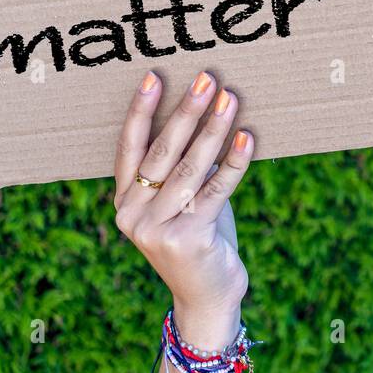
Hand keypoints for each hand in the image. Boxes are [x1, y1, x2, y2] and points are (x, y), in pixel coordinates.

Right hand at [113, 70, 253, 357]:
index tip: (154, 76)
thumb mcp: (183, 199)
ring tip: (231, 98)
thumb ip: (184, 166)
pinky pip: (217, 190)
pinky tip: (248, 137)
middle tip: (206, 78)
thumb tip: (211, 110)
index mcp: (124, 201)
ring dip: (214, 129)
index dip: (141, 110)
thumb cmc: (200, 236)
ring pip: (191, 168)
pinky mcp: (188, 239)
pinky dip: (236, 162)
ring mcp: (157, 230)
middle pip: (162, 151)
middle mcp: (132, 215)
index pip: (129, 147)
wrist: (208, 296)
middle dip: (186, 111)